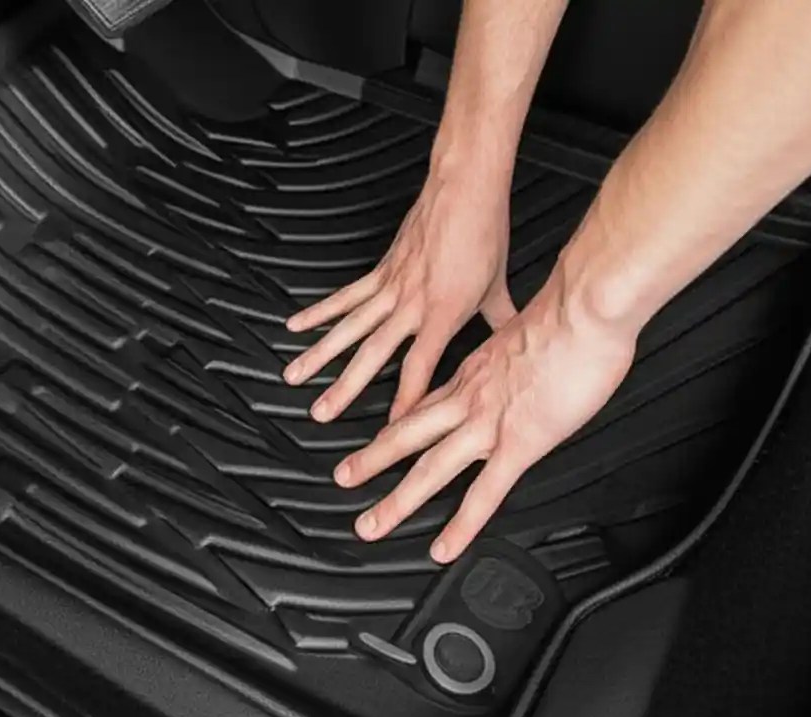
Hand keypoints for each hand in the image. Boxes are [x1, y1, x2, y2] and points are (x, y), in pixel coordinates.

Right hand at [283, 168, 516, 422]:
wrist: (464, 189)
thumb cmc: (484, 234)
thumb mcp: (498, 288)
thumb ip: (501, 322)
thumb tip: (516, 345)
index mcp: (443, 313)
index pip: (419, 368)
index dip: (404, 402)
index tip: (390, 432)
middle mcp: (410, 304)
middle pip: (371, 354)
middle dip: (344, 388)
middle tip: (321, 413)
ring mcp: (390, 286)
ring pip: (347, 327)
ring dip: (318, 354)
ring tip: (294, 376)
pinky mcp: (380, 270)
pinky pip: (345, 296)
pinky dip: (318, 312)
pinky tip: (296, 326)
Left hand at [333, 273, 636, 561]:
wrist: (584, 309)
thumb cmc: (568, 313)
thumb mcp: (526, 325)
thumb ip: (515, 347)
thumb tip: (522, 352)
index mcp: (473, 371)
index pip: (426, 403)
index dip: (398, 423)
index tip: (381, 437)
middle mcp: (469, 398)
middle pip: (409, 434)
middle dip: (372, 460)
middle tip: (343, 479)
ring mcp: (488, 423)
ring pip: (431, 468)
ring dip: (396, 500)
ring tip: (370, 525)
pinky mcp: (519, 443)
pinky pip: (484, 493)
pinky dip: (461, 526)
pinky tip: (444, 548)